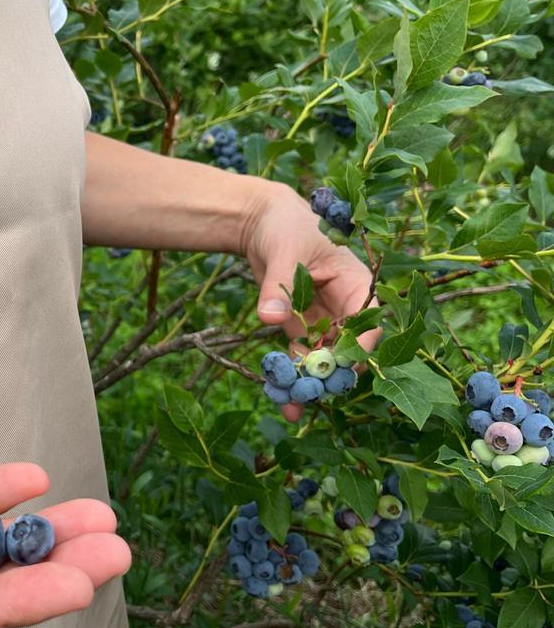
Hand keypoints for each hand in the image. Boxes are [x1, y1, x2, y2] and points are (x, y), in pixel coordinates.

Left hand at [242, 183, 380, 421]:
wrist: (259, 222)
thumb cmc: (285, 225)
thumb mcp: (283, 250)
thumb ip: (278, 286)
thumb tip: (270, 318)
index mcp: (355, 283)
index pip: (368, 320)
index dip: (360, 345)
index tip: (344, 367)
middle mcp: (344, 306)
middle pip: (346, 346)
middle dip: (331, 373)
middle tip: (312, 394)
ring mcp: (322, 319)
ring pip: (322, 358)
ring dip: (309, 382)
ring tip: (293, 405)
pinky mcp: (299, 326)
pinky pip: (298, 356)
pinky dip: (291, 375)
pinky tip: (282, 399)